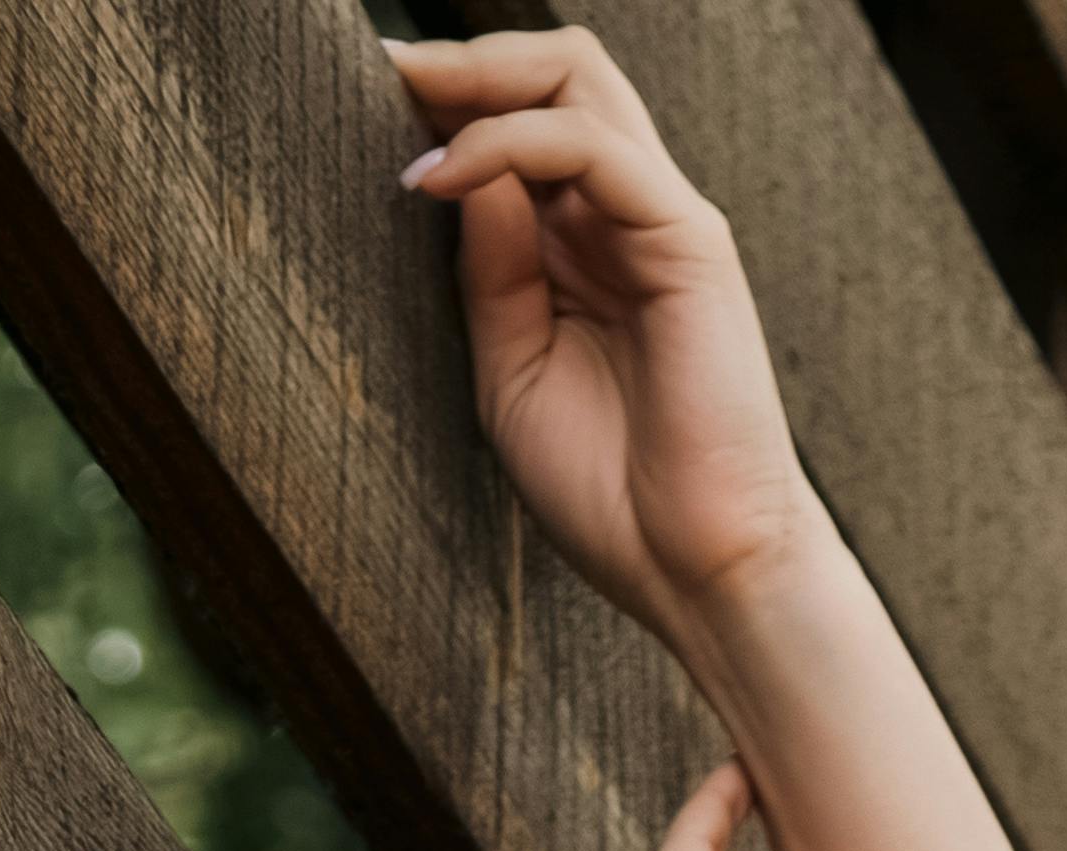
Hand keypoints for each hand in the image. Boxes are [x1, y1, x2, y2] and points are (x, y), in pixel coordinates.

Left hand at [384, 29, 813, 646]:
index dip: (448, 96)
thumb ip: (489, 269)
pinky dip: (507, 143)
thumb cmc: (613, 494)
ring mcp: (659, 221)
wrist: (698, 574)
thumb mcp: (512, 370)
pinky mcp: (689, 241)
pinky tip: (446, 177)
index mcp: (586, 246)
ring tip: (409, 96)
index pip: (522, 120)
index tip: (368, 97)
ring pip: (577, 77)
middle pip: (554, 71)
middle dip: (464, 59)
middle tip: (385, 70)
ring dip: (482, 73)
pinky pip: (591, 146)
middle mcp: (624, 217)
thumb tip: (452, 168)